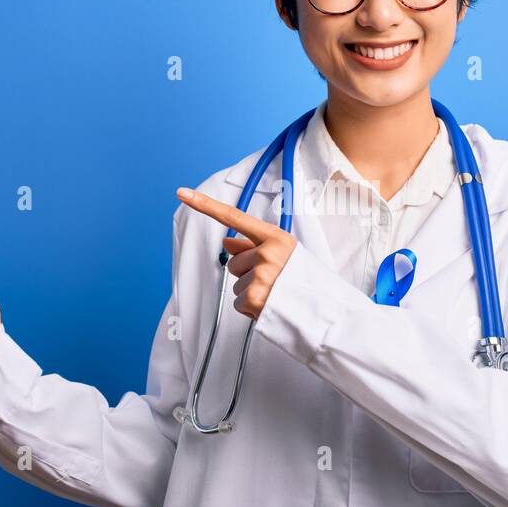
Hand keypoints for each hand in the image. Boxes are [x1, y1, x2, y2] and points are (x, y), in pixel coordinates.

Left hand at [177, 186, 296, 319]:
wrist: (325, 313)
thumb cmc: (304, 283)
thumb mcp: (285, 256)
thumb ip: (254, 246)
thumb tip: (226, 243)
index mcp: (276, 238)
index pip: (234, 217)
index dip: (205, 205)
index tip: (181, 193)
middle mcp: (268, 253)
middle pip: (234, 261)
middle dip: (248, 273)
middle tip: (274, 282)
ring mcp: (261, 275)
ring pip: (236, 282)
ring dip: (251, 291)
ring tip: (275, 295)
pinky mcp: (255, 297)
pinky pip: (238, 301)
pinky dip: (251, 308)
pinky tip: (269, 306)